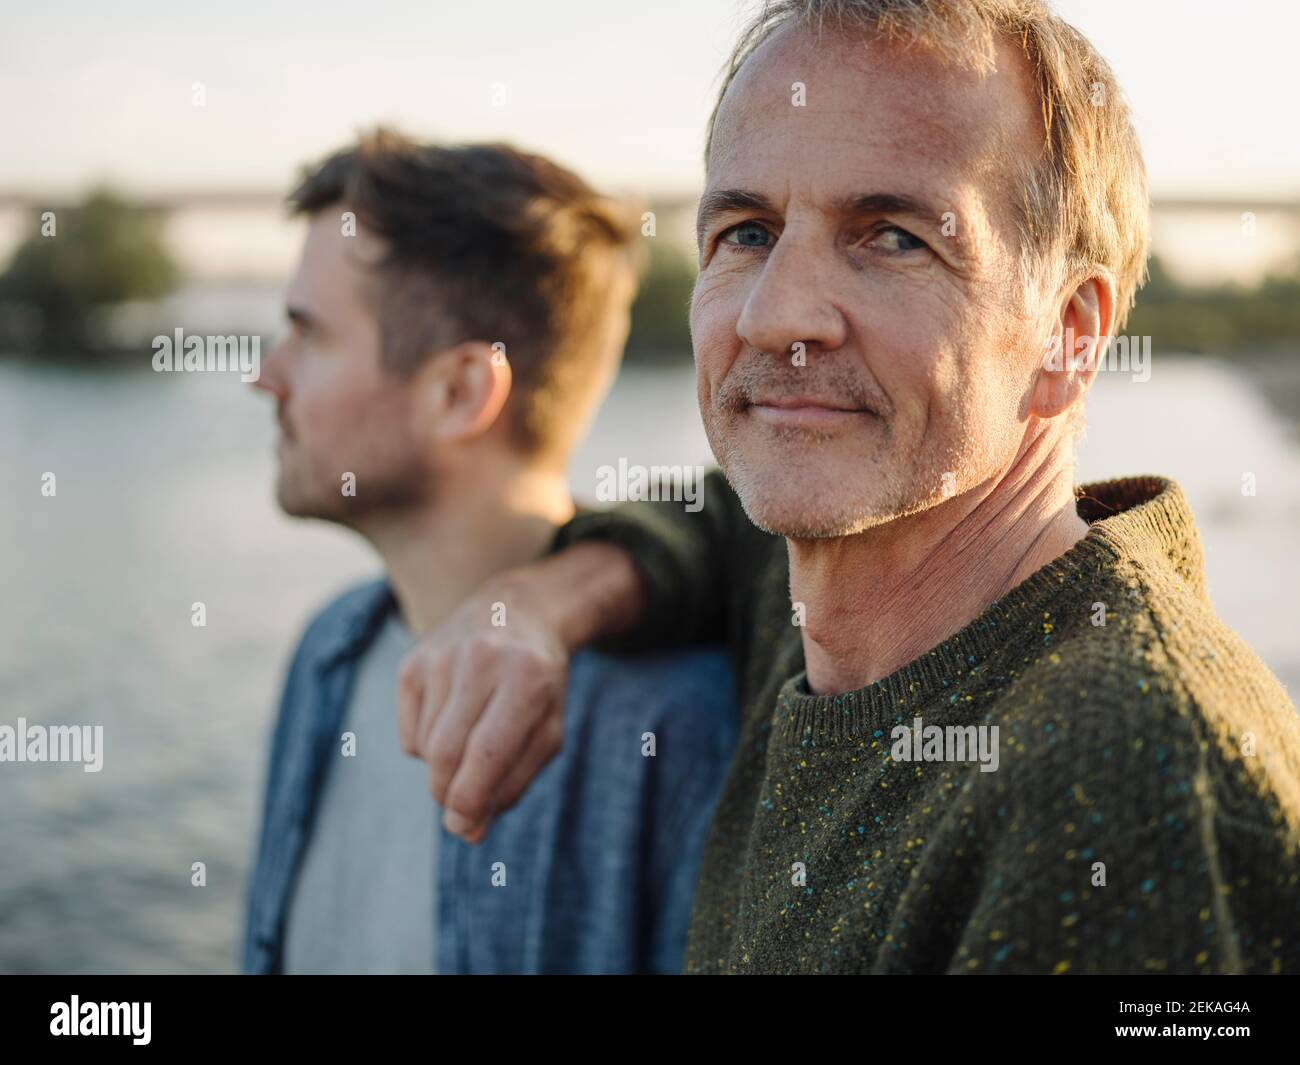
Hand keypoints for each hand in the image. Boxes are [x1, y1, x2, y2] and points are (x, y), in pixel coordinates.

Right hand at [398, 573, 568, 843]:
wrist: (516, 612)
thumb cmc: (538, 685)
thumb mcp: (546, 729)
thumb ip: (513, 783)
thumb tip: (469, 831)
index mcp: (528, 679)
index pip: (486, 755)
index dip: (470, 801)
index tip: (465, 828)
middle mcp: (482, 661)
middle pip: (446, 754)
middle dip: (449, 794)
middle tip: (460, 809)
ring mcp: (442, 657)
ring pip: (426, 747)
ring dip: (443, 768)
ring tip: (471, 743)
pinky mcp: (413, 661)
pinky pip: (408, 733)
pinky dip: (426, 747)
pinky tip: (452, 721)